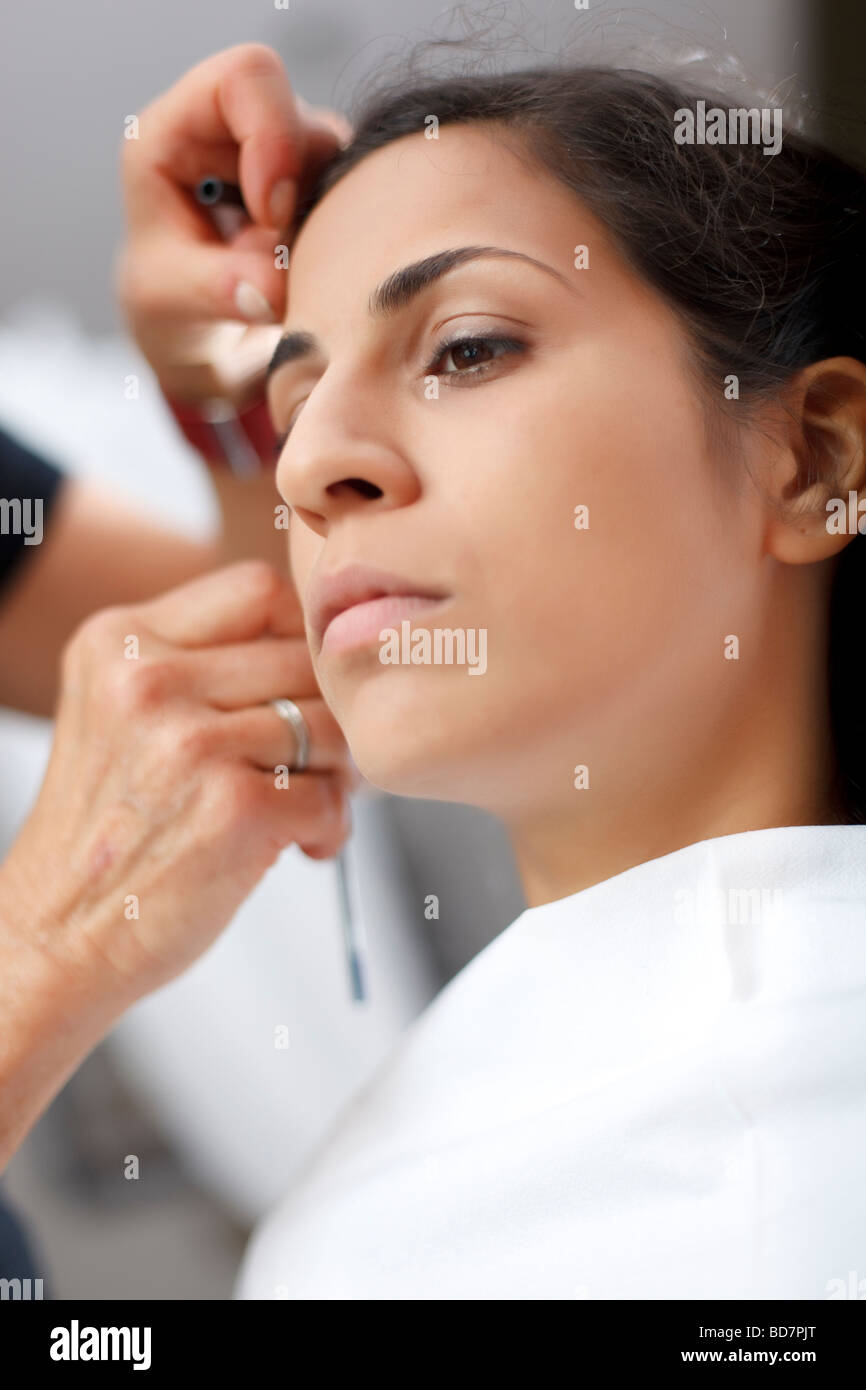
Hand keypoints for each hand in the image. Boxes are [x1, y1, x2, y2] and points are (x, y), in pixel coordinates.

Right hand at [0, 561, 352, 1001]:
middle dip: (328, 715)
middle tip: (318, 764)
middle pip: (305, 659)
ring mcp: (189, 745)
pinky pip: (333, 796)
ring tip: (304, 806)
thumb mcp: (120, 709)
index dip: (300, 639)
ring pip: (332, 726)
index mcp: (120, 641)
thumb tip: (333, 649)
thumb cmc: (110, 827)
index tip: (298, 691)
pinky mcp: (232, 811)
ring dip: (337, 774)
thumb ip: (202, 662)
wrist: (56, 936)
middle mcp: (148, 682)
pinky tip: (298, 847)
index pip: (260, 589)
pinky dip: (331, 828)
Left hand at [115, 43, 350, 405]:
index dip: (272, 137)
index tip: (271, 214)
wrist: (198, 340)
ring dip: (327, 227)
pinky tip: (314, 274)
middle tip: (285, 259)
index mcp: (177, 129)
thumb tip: (272, 291)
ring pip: (343, 166)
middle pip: (306, 123)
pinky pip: (360, 201)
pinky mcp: (324, 192)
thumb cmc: (166, 308)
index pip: (245, 77)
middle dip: (306, 197)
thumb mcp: (168, 303)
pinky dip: (347, 241)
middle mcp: (238, 128)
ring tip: (292, 275)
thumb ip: (215, 288)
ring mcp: (287, 156)